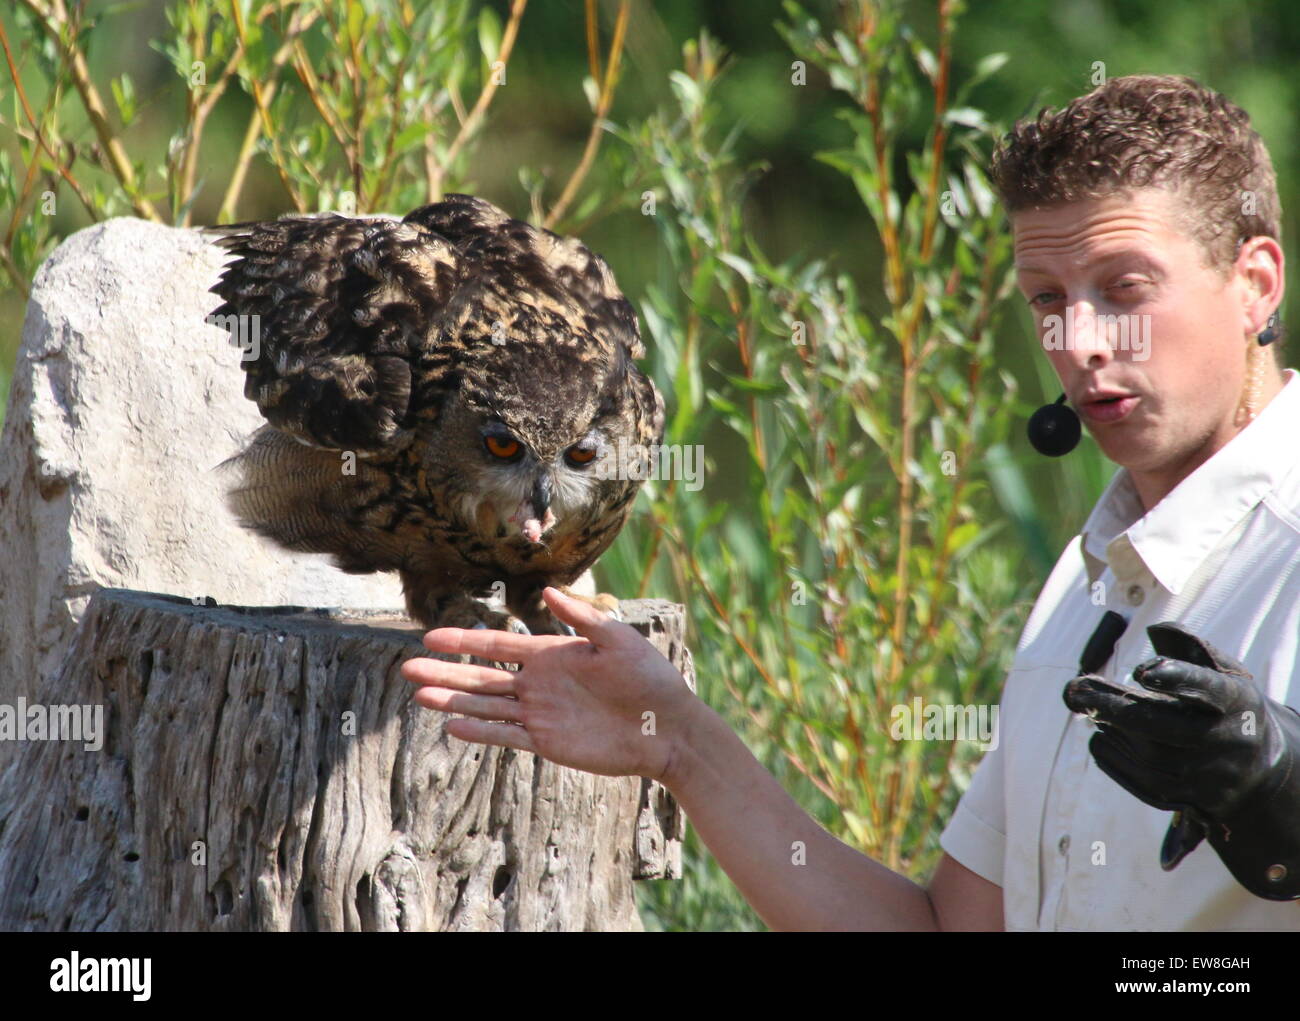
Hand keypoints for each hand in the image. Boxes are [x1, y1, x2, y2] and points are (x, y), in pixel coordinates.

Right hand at [401, 587, 696, 780]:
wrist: (666, 726)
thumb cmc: (648, 677)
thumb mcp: (618, 640)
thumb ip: (583, 617)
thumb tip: (549, 590)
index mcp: (552, 654)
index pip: (497, 645)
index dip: (464, 640)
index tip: (430, 637)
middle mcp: (539, 684)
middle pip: (482, 677)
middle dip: (446, 673)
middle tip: (408, 668)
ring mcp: (541, 714)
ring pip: (486, 707)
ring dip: (453, 702)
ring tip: (418, 696)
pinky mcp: (548, 742)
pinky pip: (506, 735)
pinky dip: (479, 731)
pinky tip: (451, 726)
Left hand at [1063, 621, 1299, 899]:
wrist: (1252, 772)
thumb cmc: (1223, 706)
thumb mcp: (1221, 672)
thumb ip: (1189, 645)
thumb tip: (1156, 629)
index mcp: (1234, 701)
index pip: (1205, 689)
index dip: (1175, 678)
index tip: (1141, 669)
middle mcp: (1219, 742)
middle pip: (1159, 725)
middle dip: (1112, 705)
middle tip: (1073, 688)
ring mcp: (1195, 775)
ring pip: (1133, 744)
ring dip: (1106, 720)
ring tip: (1101, 704)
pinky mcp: (1169, 795)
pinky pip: (1117, 763)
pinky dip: (1104, 742)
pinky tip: (1110, 730)